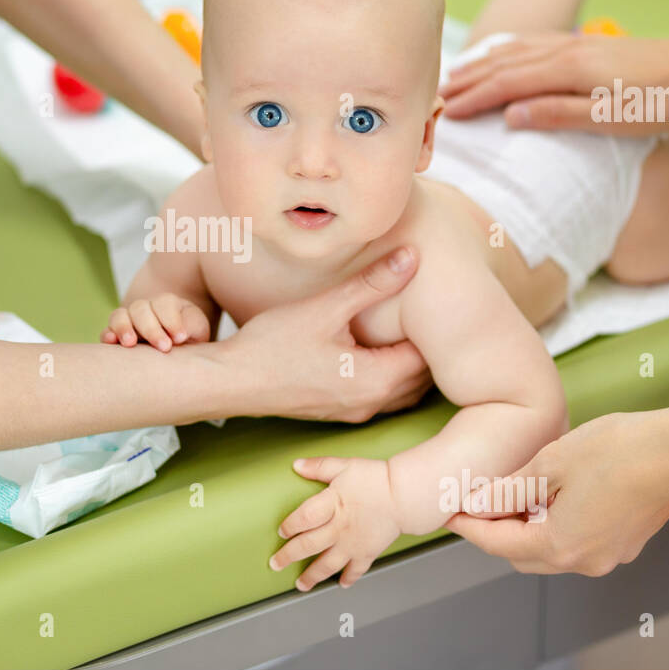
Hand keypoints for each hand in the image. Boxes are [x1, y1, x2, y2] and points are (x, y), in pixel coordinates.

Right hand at [101, 293, 211, 351]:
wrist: (181, 353)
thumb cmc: (191, 339)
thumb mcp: (197, 331)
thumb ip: (191, 326)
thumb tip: (179, 334)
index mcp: (167, 304)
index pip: (164, 304)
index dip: (171, 320)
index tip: (180, 338)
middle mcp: (145, 308)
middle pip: (140, 309)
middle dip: (151, 328)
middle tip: (164, 347)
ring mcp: (129, 320)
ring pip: (119, 315)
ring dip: (124, 328)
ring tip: (130, 343)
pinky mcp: (117, 335)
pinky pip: (107, 331)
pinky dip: (107, 334)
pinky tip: (111, 342)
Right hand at [222, 247, 432, 421]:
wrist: (229, 382)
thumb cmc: (273, 346)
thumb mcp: (326, 308)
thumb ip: (372, 283)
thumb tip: (411, 257)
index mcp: (376, 381)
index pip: (430, 357)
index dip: (438, 331)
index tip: (437, 303)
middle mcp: (371, 404)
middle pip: (422, 378)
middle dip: (429, 348)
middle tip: (432, 314)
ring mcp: (353, 412)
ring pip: (402, 390)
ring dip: (408, 363)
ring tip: (407, 328)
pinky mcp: (337, 411)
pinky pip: (379, 395)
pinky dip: (388, 374)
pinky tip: (374, 348)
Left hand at [270, 457, 403, 590]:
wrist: (406, 495)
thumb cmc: (377, 478)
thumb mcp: (344, 466)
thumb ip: (318, 467)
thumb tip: (297, 465)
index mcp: (331, 504)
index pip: (302, 519)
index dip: (289, 526)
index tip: (281, 532)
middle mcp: (339, 528)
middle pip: (308, 546)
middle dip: (288, 556)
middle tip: (275, 564)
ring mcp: (353, 543)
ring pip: (327, 565)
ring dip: (311, 576)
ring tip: (300, 584)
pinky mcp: (368, 552)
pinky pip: (355, 570)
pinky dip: (347, 578)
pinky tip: (341, 583)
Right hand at [437, 14, 668, 134]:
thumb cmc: (662, 101)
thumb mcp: (611, 119)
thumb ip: (558, 115)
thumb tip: (510, 116)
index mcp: (568, 70)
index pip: (506, 84)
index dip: (473, 99)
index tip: (446, 114)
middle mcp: (566, 51)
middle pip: (504, 63)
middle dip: (468, 80)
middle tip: (437, 97)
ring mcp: (575, 44)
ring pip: (516, 50)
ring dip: (483, 63)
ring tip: (456, 75)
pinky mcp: (586, 45)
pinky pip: (533, 44)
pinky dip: (508, 50)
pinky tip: (502, 54)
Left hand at [444, 406, 668, 575]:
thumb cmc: (620, 450)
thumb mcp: (551, 464)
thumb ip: (509, 491)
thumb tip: (477, 504)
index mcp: (560, 545)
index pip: (497, 543)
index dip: (469, 526)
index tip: (449, 513)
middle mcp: (584, 561)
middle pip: (521, 555)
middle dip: (495, 531)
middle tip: (476, 501)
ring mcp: (608, 556)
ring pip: (549, 551)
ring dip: (525, 529)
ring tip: (511, 493)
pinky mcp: (624, 543)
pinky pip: (575, 542)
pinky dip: (553, 526)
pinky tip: (548, 496)